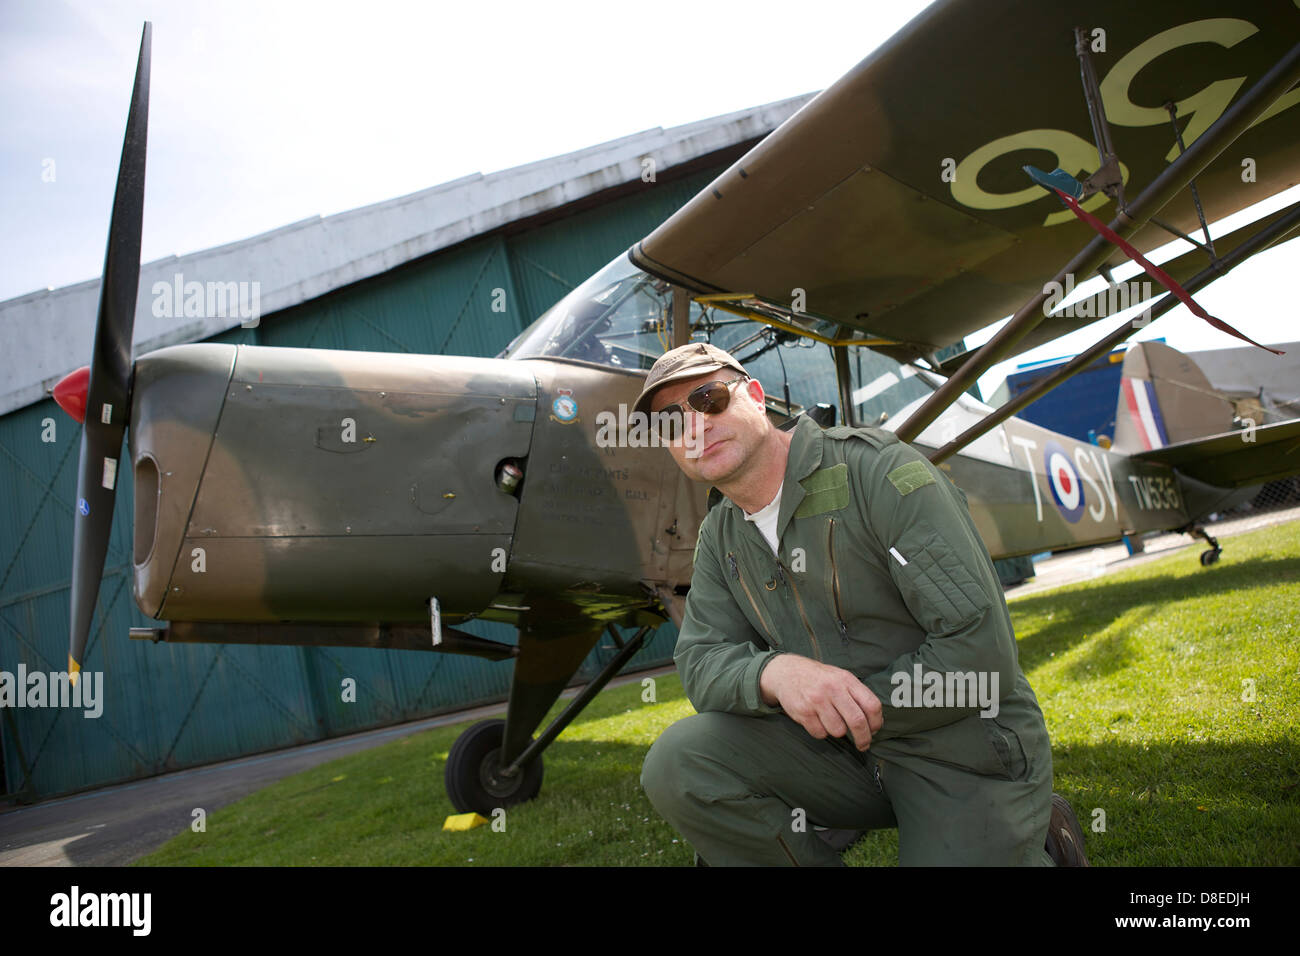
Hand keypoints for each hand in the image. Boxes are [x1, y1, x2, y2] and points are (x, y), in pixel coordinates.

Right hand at [760, 654, 882, 749]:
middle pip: (857, 721)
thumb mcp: (839, 677)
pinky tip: (817, 721)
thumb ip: (856, 694)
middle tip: (863, 745)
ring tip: (831, 722)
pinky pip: (820, 733)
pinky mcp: (803, 712)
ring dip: (837, 731)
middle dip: (864, 738)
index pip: (871, 705)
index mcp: (846, 680)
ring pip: (838, 731)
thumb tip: (874, 721)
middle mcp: (832, 689)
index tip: (874, 730)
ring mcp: (817, 700)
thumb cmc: (818, 678)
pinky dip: (821, 732)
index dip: (876, 722)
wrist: (785, 672)